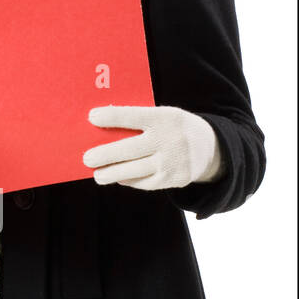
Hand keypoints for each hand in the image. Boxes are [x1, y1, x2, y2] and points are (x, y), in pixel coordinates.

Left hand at [83, 105, 222, 190]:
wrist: (211, 148)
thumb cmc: (173, 128)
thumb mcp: (163, 116)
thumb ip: (138, 121)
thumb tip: (101, 129)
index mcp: (164, 118)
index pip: (134, 116)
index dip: (112, 117)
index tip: (91, 117)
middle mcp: (169, 140)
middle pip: (130, 149)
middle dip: (105, 155)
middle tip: (87, 159)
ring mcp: (172, 162)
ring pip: (135, 171)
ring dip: (112, 174)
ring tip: (98, 175)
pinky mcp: (174, 180)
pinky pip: (146, 182)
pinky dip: (130, 181)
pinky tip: (119, 178)